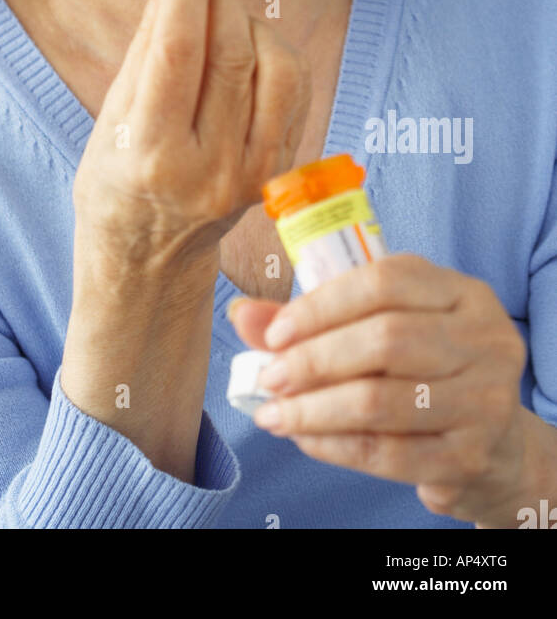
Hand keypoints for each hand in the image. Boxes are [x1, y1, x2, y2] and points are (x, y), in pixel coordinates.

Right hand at [72, 0, 311, 269]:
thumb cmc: (117, 176)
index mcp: (153, 156)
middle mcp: (211, 170)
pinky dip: (271, 49)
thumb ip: (149, 44)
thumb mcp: (112, 115)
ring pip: (273, 64)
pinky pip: (293, 88)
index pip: (179, 52)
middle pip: (230, 52)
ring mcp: (254, 175)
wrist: (148, 259)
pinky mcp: (281, 172)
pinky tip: (241, 44)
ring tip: (215, 10)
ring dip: (245, 19)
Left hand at [228, 253, 529, 523]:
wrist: (494, 447)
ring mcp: (485, 400)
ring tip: (274, 414)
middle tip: (269, 377)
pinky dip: (335, 446)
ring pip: (381, 400)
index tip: (275, 333)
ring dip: (314, 409)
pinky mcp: (471, 456)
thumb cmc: (425, 373)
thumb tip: (242, 314)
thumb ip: (315, 319)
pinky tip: (305, 439)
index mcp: (461, 293)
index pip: (384, 281)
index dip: (321, 305)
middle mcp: (484, 339)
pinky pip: (388, 452)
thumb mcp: (383, 330)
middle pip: (384, 339)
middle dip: (313, 360)